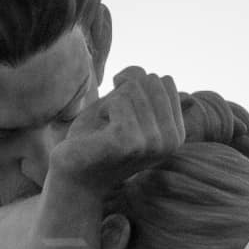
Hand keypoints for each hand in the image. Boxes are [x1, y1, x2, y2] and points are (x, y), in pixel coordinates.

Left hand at [48, 67, 184, 196]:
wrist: (72, 174)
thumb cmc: (95, 137)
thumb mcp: (122, 103)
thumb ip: (137, 82)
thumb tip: (136, 74)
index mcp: (176, 133)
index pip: (163, 81)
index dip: (133, 88)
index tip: (121, 116)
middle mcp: (171, 141)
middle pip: (150, 81)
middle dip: (122, 94)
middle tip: (110, 124)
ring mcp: (152, 144)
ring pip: (132, 89)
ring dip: (109, 105)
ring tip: (103, 132)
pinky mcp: (130, 143)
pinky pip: (118, 101)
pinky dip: (101, 110)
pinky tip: (97, 135)